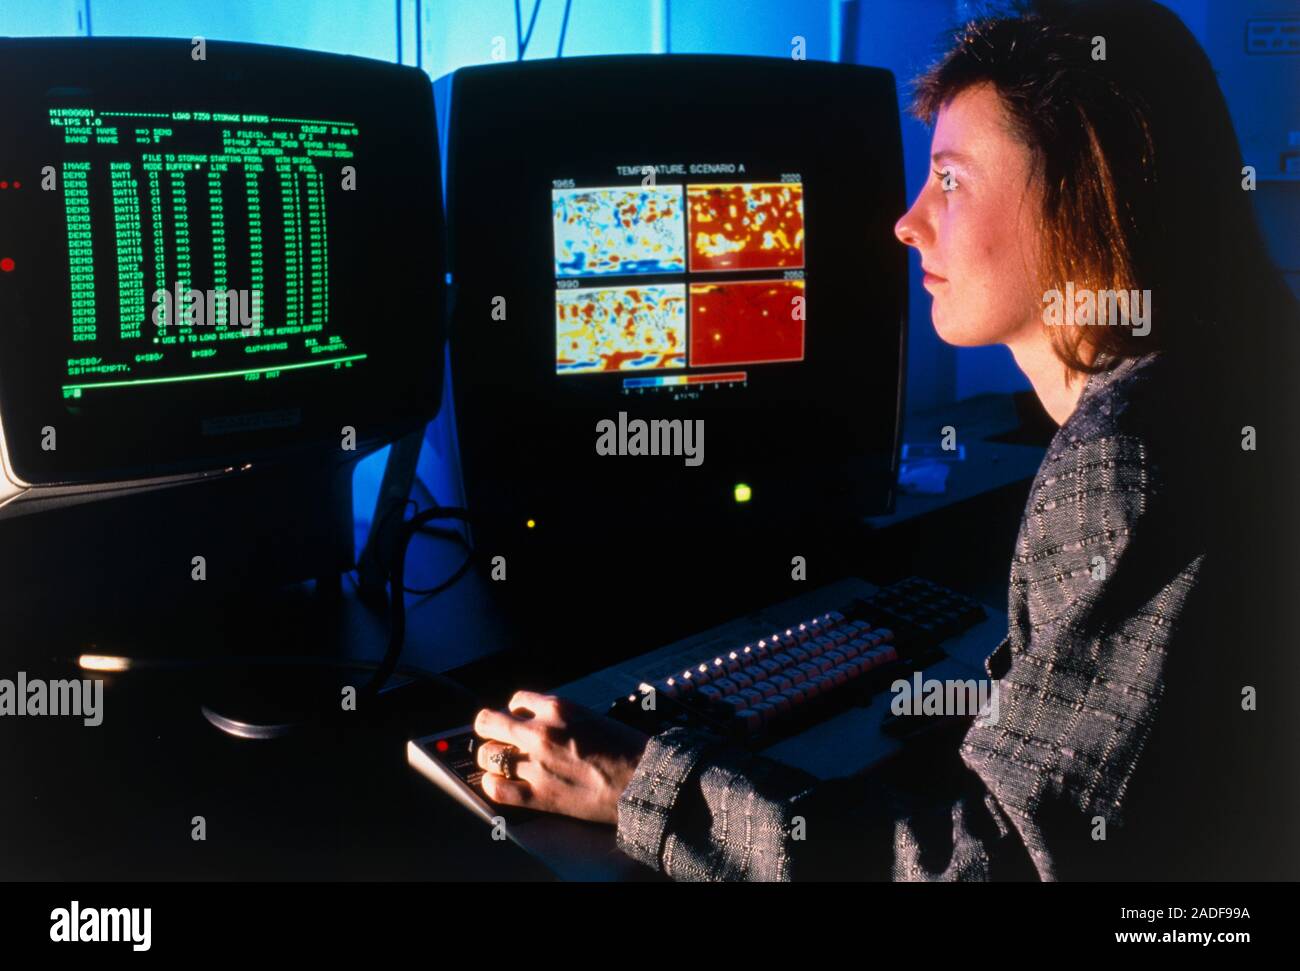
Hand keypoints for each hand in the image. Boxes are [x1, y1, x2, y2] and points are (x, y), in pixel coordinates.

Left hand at [473, 691, 650, 824]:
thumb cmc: (628, 749)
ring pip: (488, 755)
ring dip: (491, 757)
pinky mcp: (538, 795)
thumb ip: (563, 718)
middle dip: (489, 727)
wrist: (645, 781)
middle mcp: (541, 732)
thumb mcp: (593, 717)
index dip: (515, 711)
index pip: (517, 700)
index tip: (519, 719)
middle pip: (489, 722)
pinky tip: (498, 783)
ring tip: (498, 762)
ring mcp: (536, 764)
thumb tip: (543, 723)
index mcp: (558, 708)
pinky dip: (492, 784)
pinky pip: (497, 788)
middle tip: (493, 735)